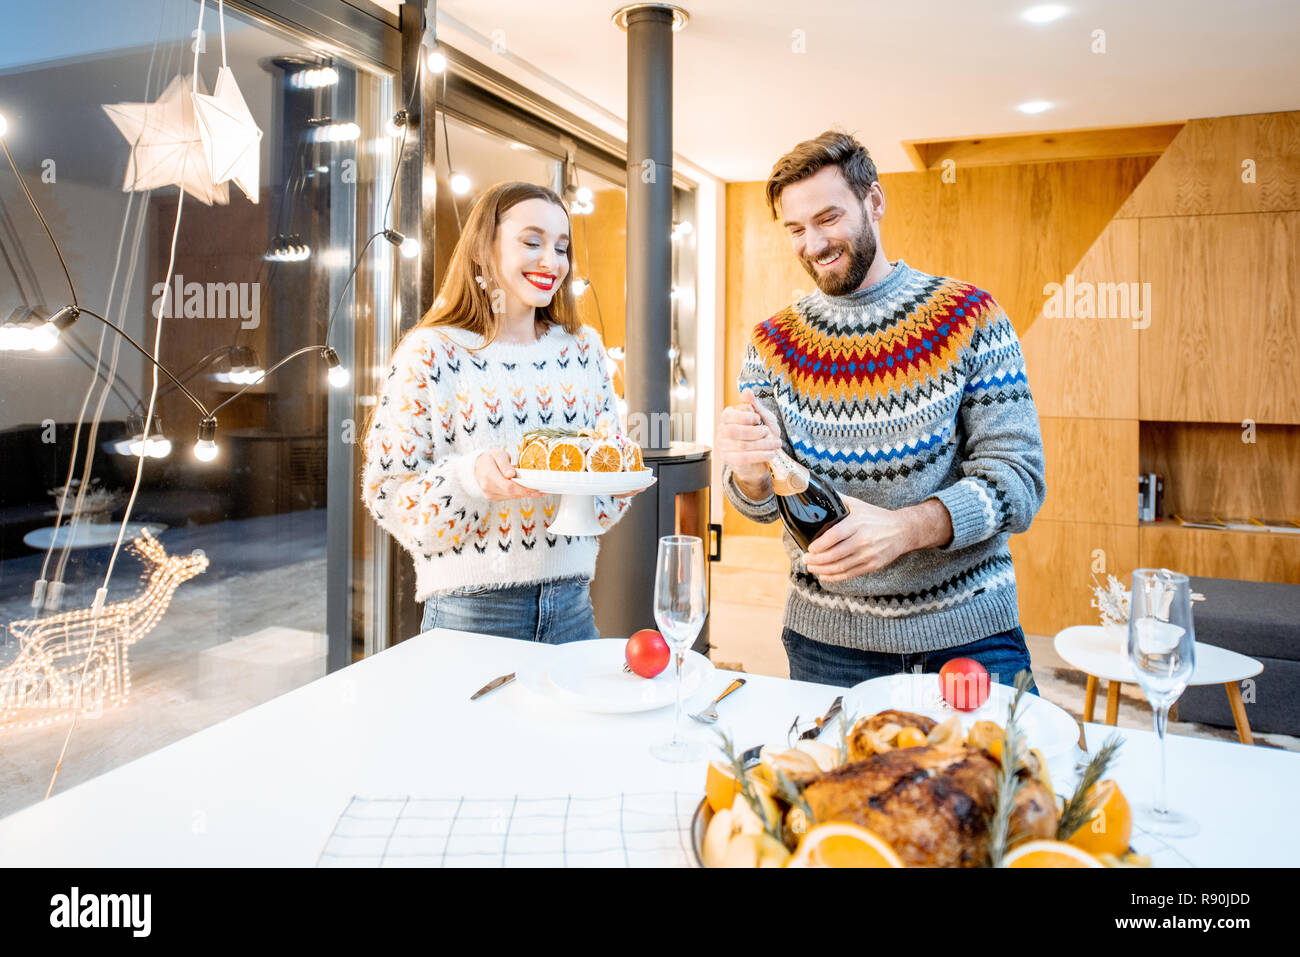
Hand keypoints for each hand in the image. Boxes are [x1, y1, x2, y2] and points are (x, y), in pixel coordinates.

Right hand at [474, 449, 545, 500]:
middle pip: (512, 493)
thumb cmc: (489, 458)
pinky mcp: (493, 497)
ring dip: (525, 494)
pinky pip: (509, 497)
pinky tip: (528, 491)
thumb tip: (511, 474)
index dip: (524, 489)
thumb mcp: (497, 454)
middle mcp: (488, 488)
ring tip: (539, 491)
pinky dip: (519, 494)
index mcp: (488, 476)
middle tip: (543, 491)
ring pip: (511, 496)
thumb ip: (504, 464)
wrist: (477, 466)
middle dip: (528, 493)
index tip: (536, 489)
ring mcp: (490, 494)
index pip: (509, 486)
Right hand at [717, 388, 782, 492]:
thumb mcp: (763, 417)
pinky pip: (743, 458)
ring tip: (776, 444)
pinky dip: (760, 455)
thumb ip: (755, 405)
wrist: (762, 456)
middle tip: (767, 432)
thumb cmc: (762, 433)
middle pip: (733, 431)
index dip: (743, 417)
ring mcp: (723, 446)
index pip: (729, 415)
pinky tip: (771, 454)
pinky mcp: (728, 460)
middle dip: (754, 432)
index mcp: (727, 417)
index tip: (757, 418)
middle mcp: (722, 430)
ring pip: (741, 446)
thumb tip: (746, 391)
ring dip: (762, 445)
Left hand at [803, 495, 918, 581]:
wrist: (902, 530)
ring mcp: (868, 554)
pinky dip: (834, 577)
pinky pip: (849, 574)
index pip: (834, 535)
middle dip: (816, 559)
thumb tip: (818, 492)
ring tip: (811, 567)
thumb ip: (839, 500)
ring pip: (840, 567)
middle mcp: (863, 540)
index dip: (819, 544)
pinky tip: (824, 575)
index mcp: (857, 523)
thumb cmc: (877, 517)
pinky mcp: (872, 565)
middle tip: (805, 558)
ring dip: (822, 569)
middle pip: (834, 554)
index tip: (810, 547)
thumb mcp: (858, 505)